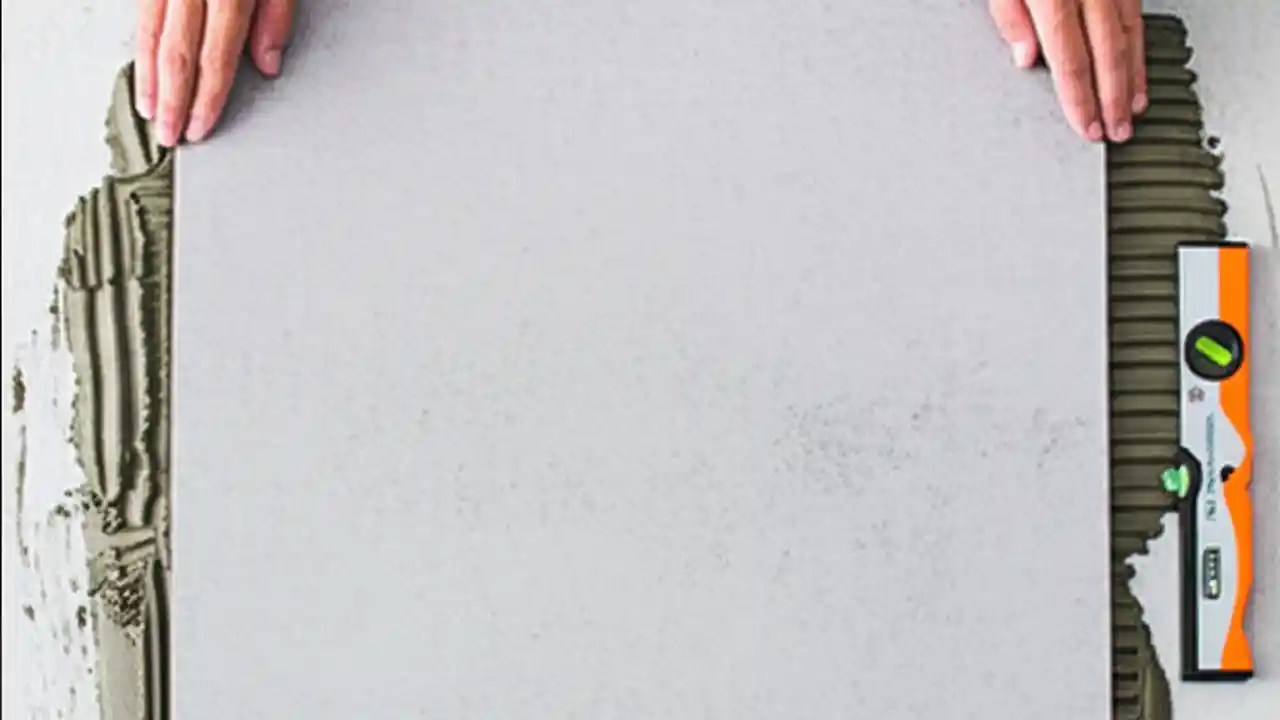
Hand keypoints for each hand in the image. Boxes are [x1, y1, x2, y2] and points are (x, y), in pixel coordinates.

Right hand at [136, 0, 296, 145]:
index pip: (216, 59)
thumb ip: (276, 17)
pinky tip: (143, 70)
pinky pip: (142, 18)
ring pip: (150, 38)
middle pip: (177, 56)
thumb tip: (269, 63)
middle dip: (172, 102)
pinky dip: (141, 49)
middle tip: (169, 134)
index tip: (199, 127)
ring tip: (151, 111)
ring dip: (148, 80)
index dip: (206, 99)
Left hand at [990, 0, 1145, 142]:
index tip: (1087, 127)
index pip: (1070, 63)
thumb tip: (1024, 57)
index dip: (1080, 100)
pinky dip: (1140, 47)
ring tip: (1132, 109)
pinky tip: (1138, 67)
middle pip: (1106, 57)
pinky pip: (1137, 17)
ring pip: (1129, 39)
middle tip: (1116, 131)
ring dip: (1132, 79)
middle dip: (1112, 100)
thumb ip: (1010, 18)